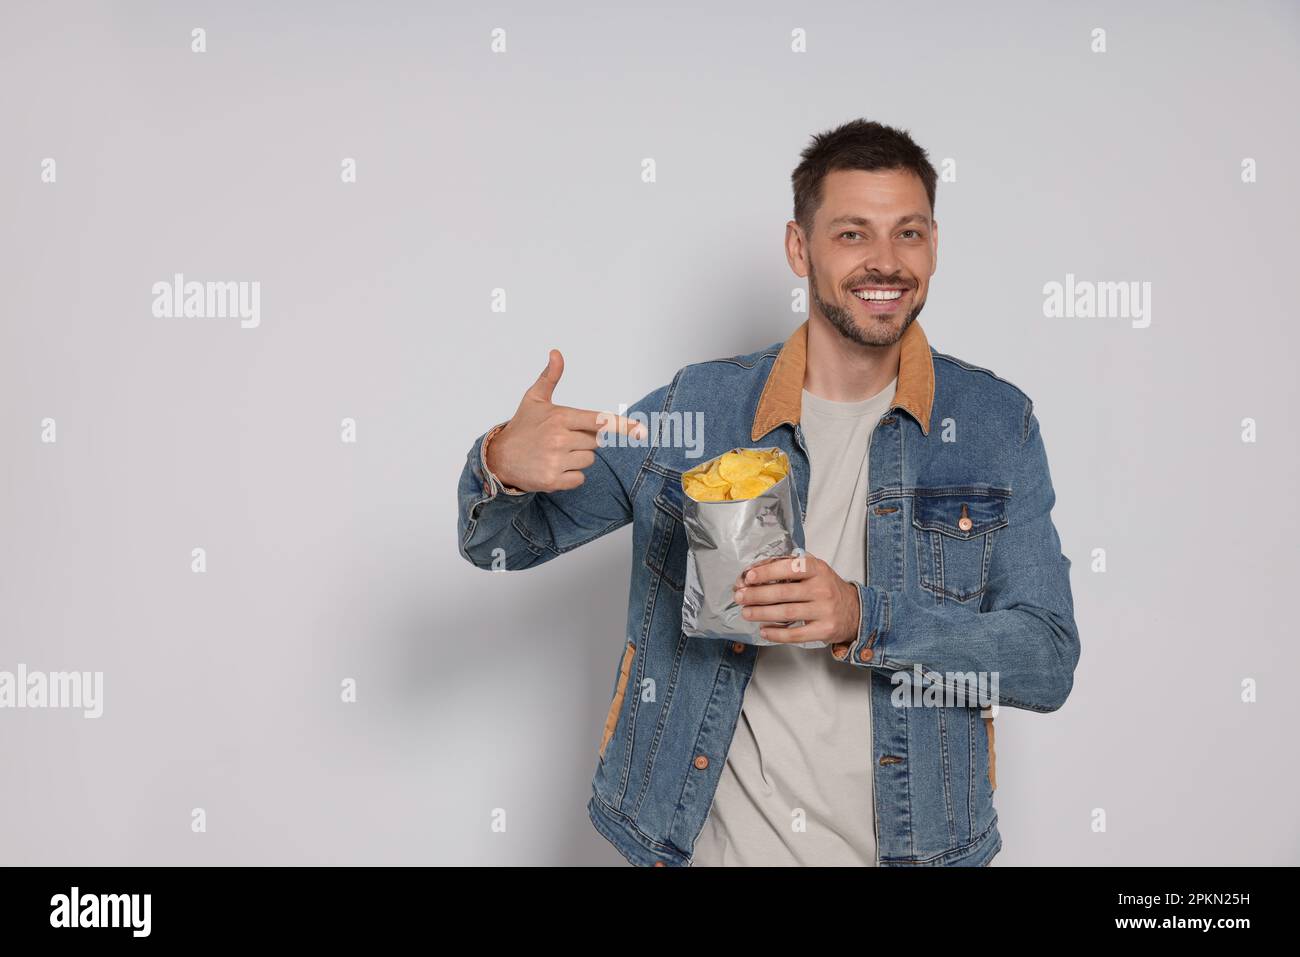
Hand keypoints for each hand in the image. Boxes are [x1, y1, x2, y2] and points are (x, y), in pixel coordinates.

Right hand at [485, 349, 646, 492]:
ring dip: (577, 459)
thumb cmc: (521, 427)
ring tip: (556, 453)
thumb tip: (557, 353)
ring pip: (589, 461)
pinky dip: (571, 476)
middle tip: (562, 439)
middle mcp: (559, 439)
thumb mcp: (534, 399)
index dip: (621, 425)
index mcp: (560, 417)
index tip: (641, 430)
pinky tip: (554, 468)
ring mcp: (556, 461)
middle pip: (596, 442)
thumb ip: (550, 377)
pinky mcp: (553, 480)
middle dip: (583, 440)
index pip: (598, 421)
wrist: (498, 458)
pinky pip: (579, 479)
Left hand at [732, 553, 861, 645]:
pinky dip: (777, 633)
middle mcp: (822, 588)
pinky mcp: (824, 630)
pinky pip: (796, 634)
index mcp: (818, 569)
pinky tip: (764, 630)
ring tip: (746, 612)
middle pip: (783, 592)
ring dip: (762, 613)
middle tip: (740, 597)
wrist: (855, 611)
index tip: (749, 576)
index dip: (767, 572)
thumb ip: (788, 568)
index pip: (790, 567)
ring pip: (787, 613)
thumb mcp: (814, 571)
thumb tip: (755, 573)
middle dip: (757, 595)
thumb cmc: (827, 588)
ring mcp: (824, 610)